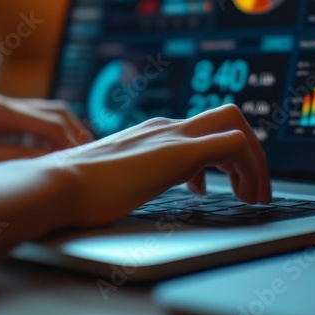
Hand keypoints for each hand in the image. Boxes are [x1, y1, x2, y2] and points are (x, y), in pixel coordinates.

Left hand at [0, 94, 92, 182]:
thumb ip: (14, 160)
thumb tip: (49, 161)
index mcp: (0, 110)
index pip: (51, 123)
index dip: (72, 142)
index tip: (86, 163)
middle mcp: (2, 106)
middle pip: (55, 112)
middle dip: (77, 133)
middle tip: (93, 157)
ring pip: (46, 117)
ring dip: (66, 134)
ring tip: (81, 156)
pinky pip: (33, 128)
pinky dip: (51, 139)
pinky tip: (56, 157)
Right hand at [46, 104, 270, 226]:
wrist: (58, 186)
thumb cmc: (78, 192)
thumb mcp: (116, 180)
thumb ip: (131, 177)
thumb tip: (131, 190)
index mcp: (152, 132)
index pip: (203, 126)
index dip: (223, 153)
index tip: (222, 186)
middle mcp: (166, 127)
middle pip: (228, 117)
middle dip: (250, 153)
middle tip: (251, 190)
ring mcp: (173, 136)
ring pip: (238, 127)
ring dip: (256, 163)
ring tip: (254, 198)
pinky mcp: (180, 153)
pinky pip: (234, 145)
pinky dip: (250, 169)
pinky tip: (244, 196)